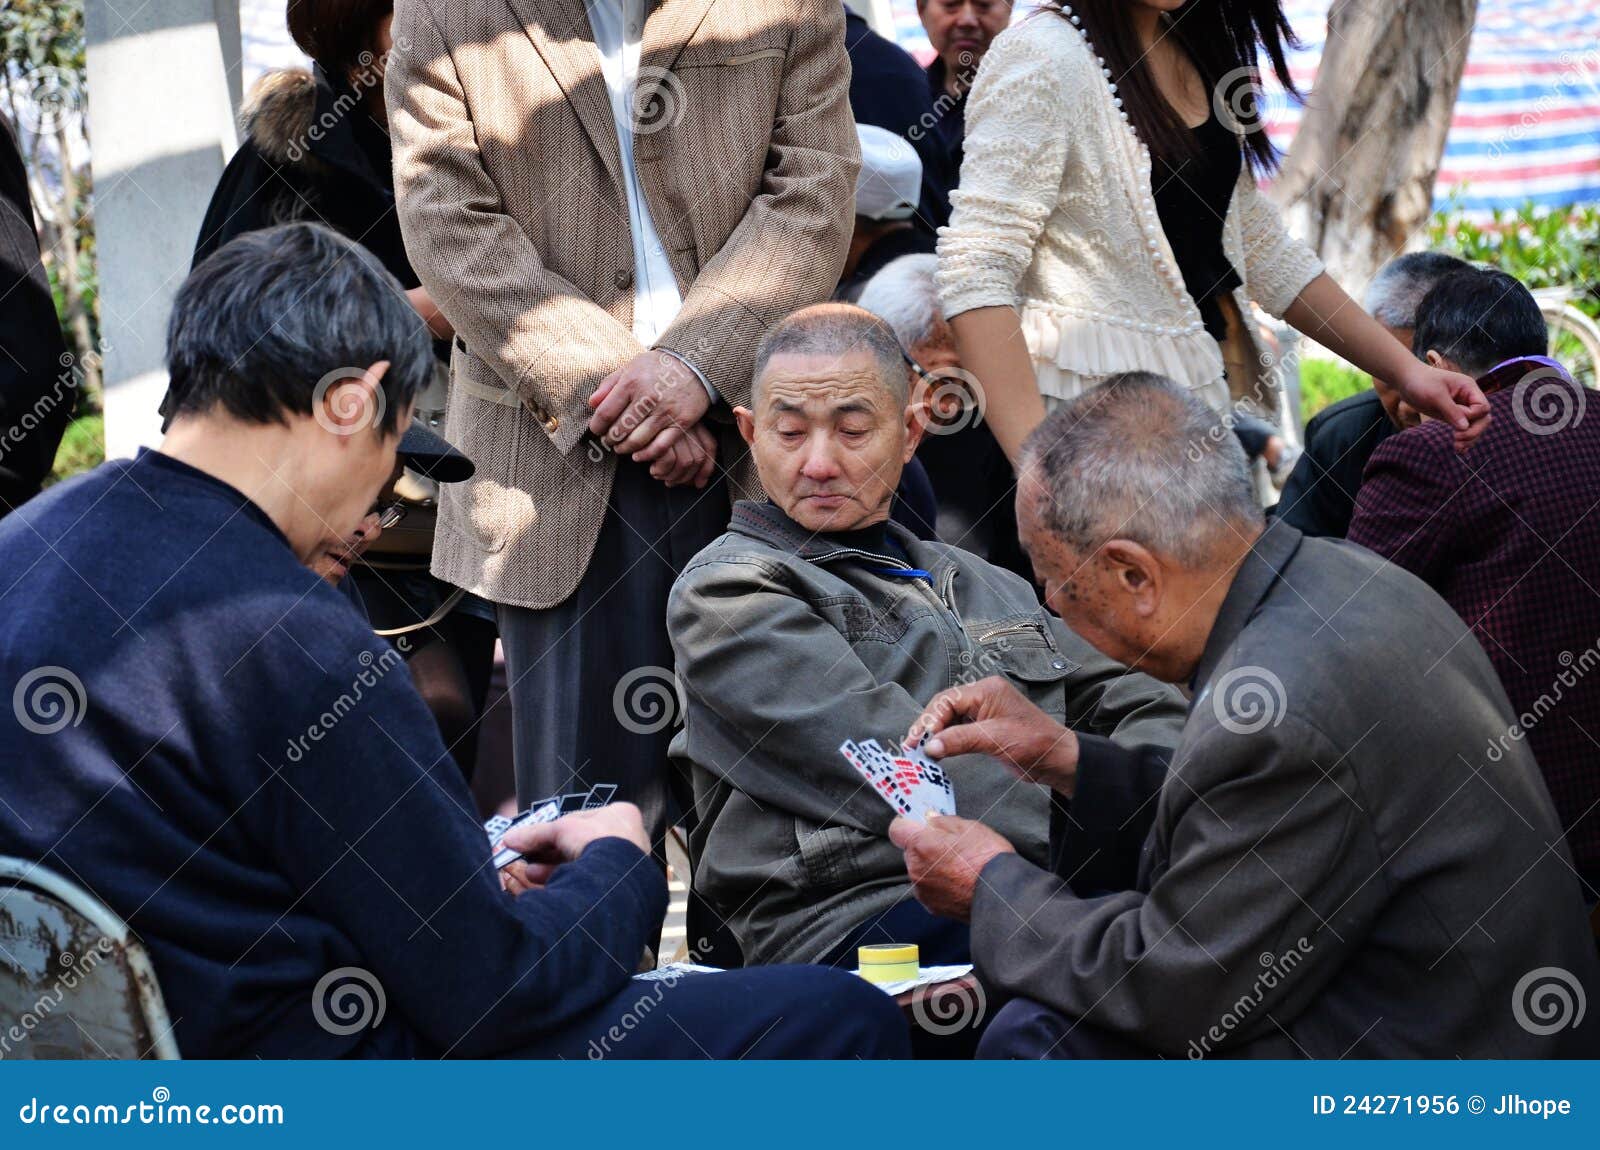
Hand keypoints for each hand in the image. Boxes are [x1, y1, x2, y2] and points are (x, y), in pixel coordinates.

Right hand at [497, 803, 650, 891]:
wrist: (616, 877)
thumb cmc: (600, 841)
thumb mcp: (561, 829)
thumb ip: (535, 833)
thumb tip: (511, 838)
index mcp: (622, 816)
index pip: (583, 819)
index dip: (557, 828)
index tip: (538, 837)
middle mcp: (628, 840)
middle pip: (581, 844)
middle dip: (552, 852)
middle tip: (531, 857)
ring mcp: (624, 865)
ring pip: (582, 865)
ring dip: (553, 868)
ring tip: (531, 871)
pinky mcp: (616, 887)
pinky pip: (586, 883)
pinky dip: (564, 881)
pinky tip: (543, 883)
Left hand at [588, 351, 711, 459]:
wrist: (695, 364)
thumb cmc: (658, 366)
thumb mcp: (631, 366)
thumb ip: (609, 384)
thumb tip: (592, 404)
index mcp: (632, 382)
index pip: (605, 413)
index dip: (597, 427)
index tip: (597, 430)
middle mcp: (648, 397)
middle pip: (620, 430)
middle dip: (610, 439)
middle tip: (608, 441)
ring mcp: (665, 411)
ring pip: (637, 441)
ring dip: (624, 448)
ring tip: (621, 447)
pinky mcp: (681, 422)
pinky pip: (660, 446)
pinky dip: (646, 455)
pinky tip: (638, 455)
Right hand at [636, 419, 717, 487]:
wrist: (618, 397)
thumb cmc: (642, 421)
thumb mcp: (665, 430)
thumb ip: (683, 449)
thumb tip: (697, 483)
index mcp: (692, 419)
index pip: (709, 445)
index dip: (706, 468)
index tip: (698, 483)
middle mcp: (687, 422)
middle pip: (698, 457)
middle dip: (684, 477)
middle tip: (669, 481)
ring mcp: (675, 426)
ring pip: (684, 462)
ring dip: (669, 475)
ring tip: (655, 472)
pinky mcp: (660, 431)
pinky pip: (668, 459)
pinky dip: (658, 469)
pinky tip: (645, 464)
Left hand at [889, 814, 1014, 922]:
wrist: (1003, 894)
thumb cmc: (987, 858)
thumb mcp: (969, 827)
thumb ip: (942, 822)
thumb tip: (930, 820)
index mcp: (920, 845)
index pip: (896, 830)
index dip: (907, 824)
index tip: (918, 824)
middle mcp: (915, 869)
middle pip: (910, 852)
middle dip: (924, 847)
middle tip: (950, 846)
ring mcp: (922, 890)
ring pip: (920, 871)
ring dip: (932, 867)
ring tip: (959, 867)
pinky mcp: (932, 907)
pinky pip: (929, 889)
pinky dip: (939, 885)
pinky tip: (959, 882)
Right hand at [908, 675, 1079, 795]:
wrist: (1057, 759)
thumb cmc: (1033, 743)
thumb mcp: (994, 740)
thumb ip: (959, 740)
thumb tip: (929, 746)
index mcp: (986, 690)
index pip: (947, 700)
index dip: (929, 720)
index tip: (917, 741)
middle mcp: (983, 696)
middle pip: (945, 707)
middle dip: (928, 726)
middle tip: (912, 747)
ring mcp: (984, 711)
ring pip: (950, 718)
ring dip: (935, 734)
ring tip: (920, 751)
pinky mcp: (985, 727)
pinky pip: (959, 728)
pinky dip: (946, 739)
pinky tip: (937, 751)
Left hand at [1394, 360, 1491, 448]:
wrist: (1407, 380)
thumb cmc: (1421, 383)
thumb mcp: (1435, 395)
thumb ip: (1451, 410)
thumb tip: (1465, 427)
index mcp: (1469, 389)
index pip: (1482, 407)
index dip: (1472, 417)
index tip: (1455, 419)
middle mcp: (1469, 398)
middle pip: (1483, 419)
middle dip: (1474, 431)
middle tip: (1457, 439)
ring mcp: (1461, 408)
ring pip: (1475, 426)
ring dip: (1470, 438)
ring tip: (1457, 448)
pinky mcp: (1452, 416)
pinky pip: (1463, 429)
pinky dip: (1463, 439)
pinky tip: (1459, 450)